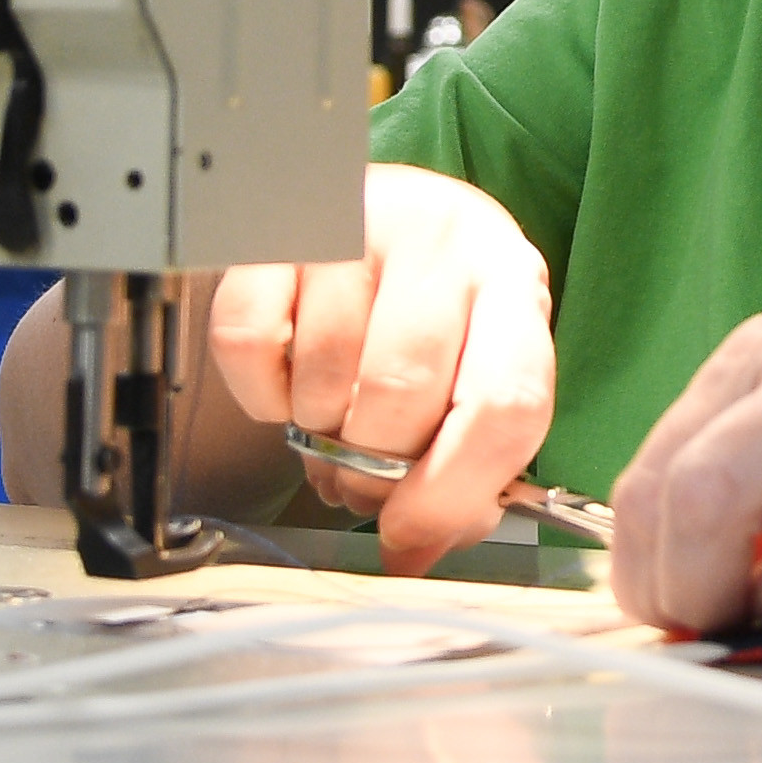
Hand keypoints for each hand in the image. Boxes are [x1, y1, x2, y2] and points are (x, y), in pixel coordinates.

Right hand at [214, 164, 555, 576]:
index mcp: (512, 288)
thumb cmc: (438, 308)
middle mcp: (442, 242)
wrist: (386, 212)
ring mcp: (355, 225)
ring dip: (318, 431)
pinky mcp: (275, 230)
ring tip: (331, 426)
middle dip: (371, 468)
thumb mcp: (478, 370)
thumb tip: (415, 550)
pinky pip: (249, 343)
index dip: (451, 490)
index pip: (504, 402)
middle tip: (360, 484)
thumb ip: (467, 466)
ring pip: (324, 374)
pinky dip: (261, 392)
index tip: (408, 535)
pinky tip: (288, 383)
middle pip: (402, 391)